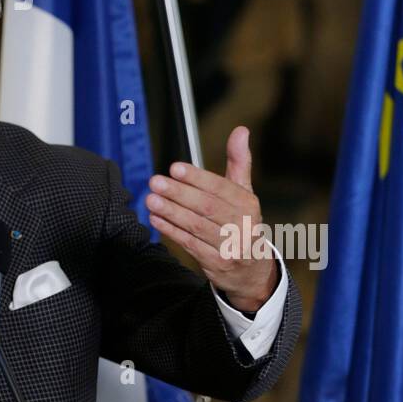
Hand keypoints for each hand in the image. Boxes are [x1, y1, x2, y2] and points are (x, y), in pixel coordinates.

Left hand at [145, 125, 277, 312]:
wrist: (252, 270)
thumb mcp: (244, 192)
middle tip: (155, 182)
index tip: (175, 167)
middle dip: (179, 194)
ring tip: (151, 199)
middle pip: (207, 207)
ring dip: (171, 212)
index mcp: (248, 204)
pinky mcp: (216, 264)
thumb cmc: (242, 222)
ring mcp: (230, 247)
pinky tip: (155, 219)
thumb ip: (239, 162)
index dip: (197, 178)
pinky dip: (171, 231)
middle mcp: (242, 225)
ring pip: (196, 226)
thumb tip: (241, 130)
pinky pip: (190, 245)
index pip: (221, 188)